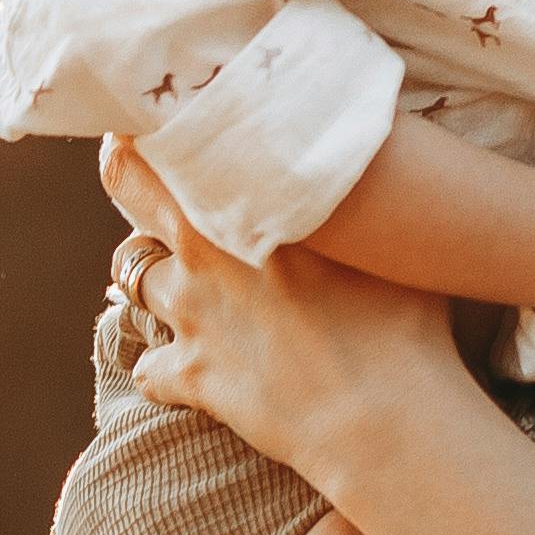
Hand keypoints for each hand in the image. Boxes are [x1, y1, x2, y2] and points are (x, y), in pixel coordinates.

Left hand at [99, 142, 469, 479]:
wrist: (384, 416)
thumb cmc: (406, 319)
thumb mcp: (391, 233)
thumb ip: (361, 190)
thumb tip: (369, 151)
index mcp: (250, 197)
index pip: (171, 133)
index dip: (160, 122)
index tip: (168, 118)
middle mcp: (204, 246)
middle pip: (128, 184)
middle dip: (128, 172)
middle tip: (148, 174)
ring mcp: (189, 313)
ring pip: (131, 274)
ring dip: (151, 272)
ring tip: (186, 277)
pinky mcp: (190, 375)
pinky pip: (148, 368)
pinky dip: (165, 366)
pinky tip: (196, 367)